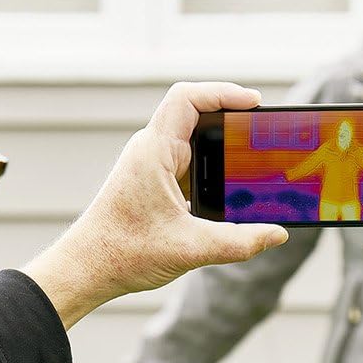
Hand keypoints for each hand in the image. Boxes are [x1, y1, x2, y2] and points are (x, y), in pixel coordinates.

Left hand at [23, 82, 288, 328]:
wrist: (85, 269)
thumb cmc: (121, 253)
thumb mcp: (190, 249)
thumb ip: (238, 243)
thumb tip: (277, 235)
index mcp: (154, 152)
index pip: (188, 98)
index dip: (224, 93)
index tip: (255, 104)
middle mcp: (151, 152)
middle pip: (197, 117)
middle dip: (233, 123)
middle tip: (264, 137)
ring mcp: (151, 167)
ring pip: (194, 143)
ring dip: (223, 150)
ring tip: (256, 162)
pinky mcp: (153, 184)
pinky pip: (189, 167)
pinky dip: (212, 172)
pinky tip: (232, 191)